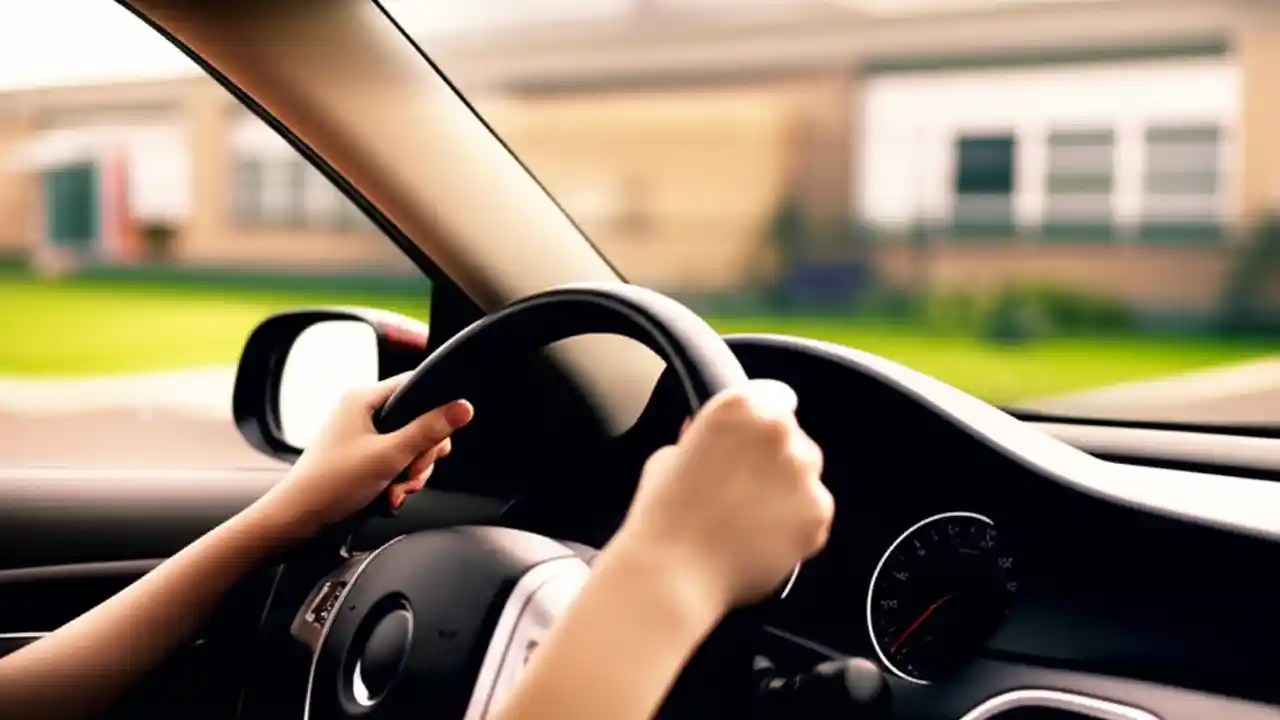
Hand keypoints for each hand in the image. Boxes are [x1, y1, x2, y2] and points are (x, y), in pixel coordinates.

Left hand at [254, 373, 473, 536]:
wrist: (297, 521)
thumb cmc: (330, 485)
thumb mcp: (389, 456)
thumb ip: (429, 431)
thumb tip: (463, 407)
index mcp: (363, 398)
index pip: (416, 386)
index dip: (435, 411)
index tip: (437, 439)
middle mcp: (363, 412)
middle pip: (419, 422)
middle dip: (421, 455)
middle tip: (409, 474)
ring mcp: (363, 436)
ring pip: (411, 447)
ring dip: (410, 474)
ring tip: (394, 491)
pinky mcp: (364, 458)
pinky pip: (397, 463)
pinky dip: (398, 481)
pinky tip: (389, 496)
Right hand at [610, 379, 831, 612]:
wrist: (674, 573)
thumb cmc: (663, 516)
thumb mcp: (670, 456)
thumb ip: (703, 439)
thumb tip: (715, 440)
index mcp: (738, 407)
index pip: (772, 397)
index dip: (762, 421)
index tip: (754, 440)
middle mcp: (777, 431)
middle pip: (792, 436)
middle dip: (774, 459)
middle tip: (743, 487)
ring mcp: (802, 472)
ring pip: (806, 474)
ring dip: (787, 489)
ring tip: (750, 518)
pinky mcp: (818, 512)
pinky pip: (814, 512)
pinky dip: (796, 524)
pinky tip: (761, 538)